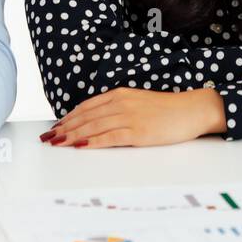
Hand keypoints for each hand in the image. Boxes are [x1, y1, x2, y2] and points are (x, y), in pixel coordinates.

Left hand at [40, 87, 225, 148]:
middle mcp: (121, 103)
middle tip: (49, 138)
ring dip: (72, 136)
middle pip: (85, 117)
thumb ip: (119, 108)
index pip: (86, 107)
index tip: (56, 126)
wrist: (192, 109)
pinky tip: (80, 147)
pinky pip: (109, 137)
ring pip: (93, 127)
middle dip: (64, 128)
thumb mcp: (139, 102)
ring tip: (58, 143)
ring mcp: (129, 117)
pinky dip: (92, 142)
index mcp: (120, 94)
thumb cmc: (168, 109)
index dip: (69, 117)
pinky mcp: (138, 132)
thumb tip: (99, 121)